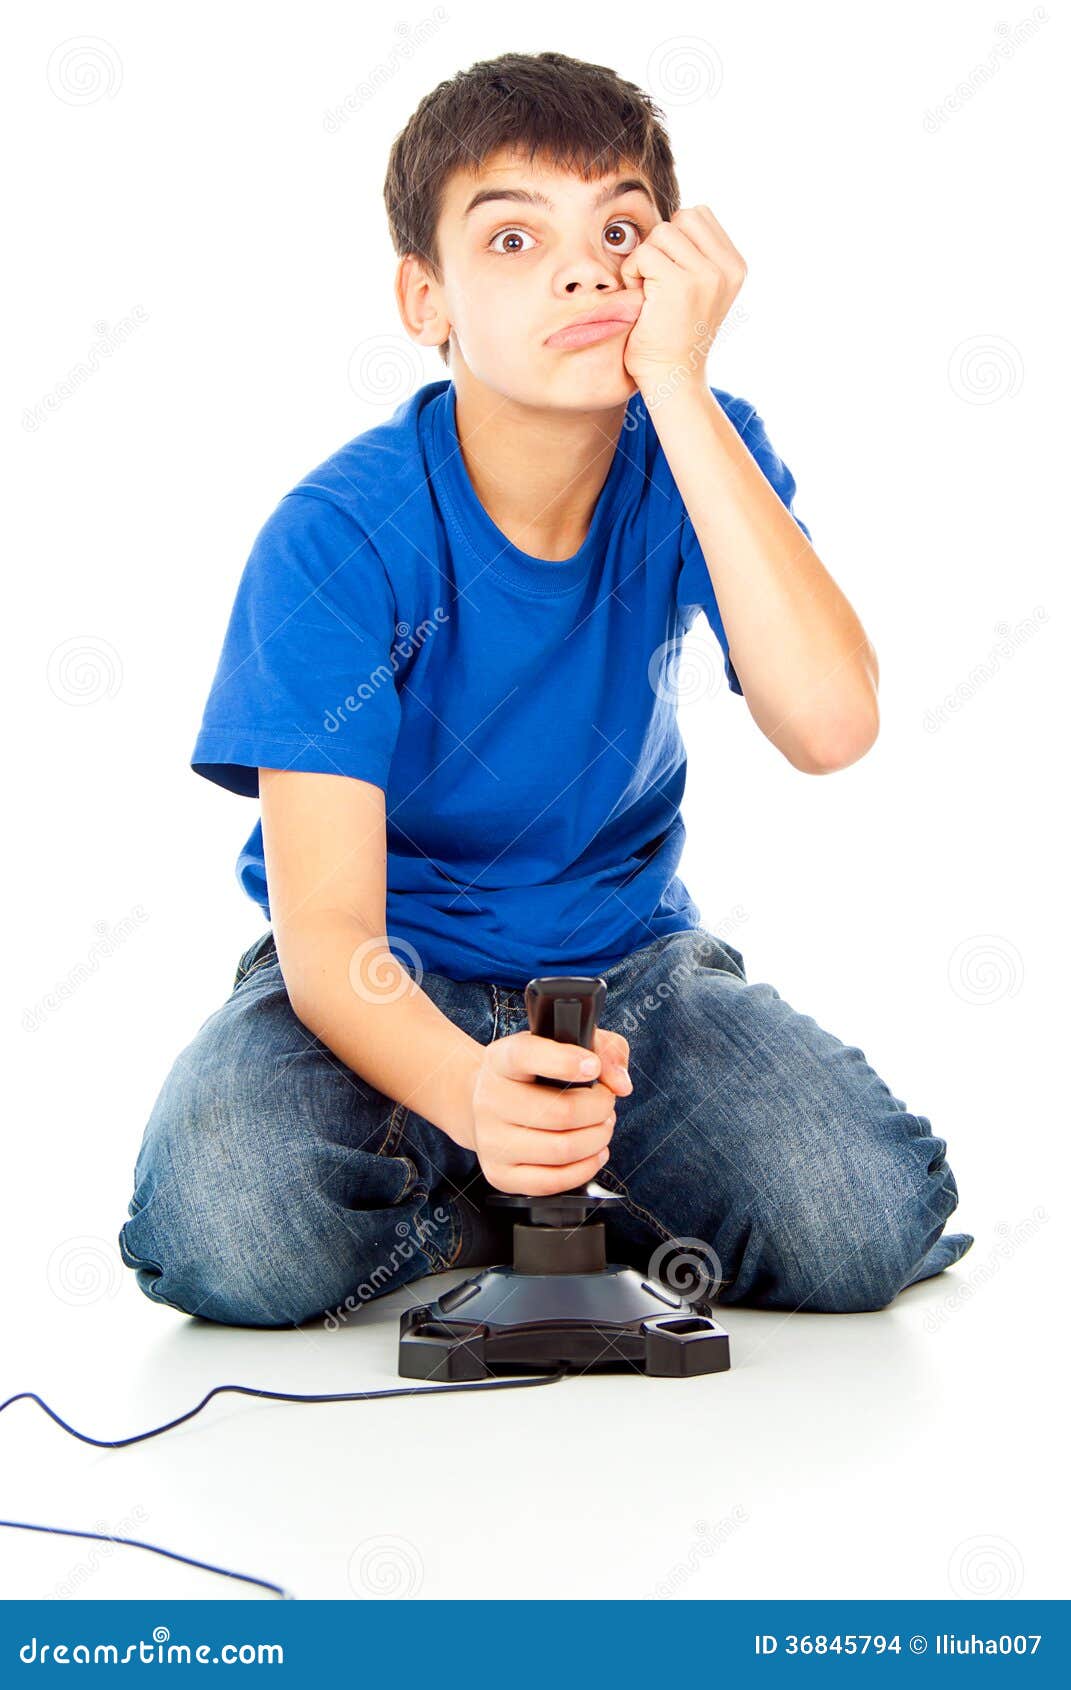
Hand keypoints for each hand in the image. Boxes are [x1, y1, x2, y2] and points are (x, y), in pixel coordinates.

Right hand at [468, 1026, 631, 1196]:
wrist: (487, 1105)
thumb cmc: (534, 1075)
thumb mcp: (565, 1044)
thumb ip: (603, 1050)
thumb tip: (620, 1084)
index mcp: (502, 1060)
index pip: (526, 1056)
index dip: (565, 1061)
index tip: (592, 1066)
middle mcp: (490, 1099)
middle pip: (561, 1112)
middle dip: (600, 1109)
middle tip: (606, 1103)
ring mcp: (491, 1141)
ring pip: (562, 1149)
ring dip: (597, 1138)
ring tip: (601, 1126)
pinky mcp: (500, 1174)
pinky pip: (553, 1181)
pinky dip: (585, 1168)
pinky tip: (593, 1152)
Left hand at [618, 204, 746, 394]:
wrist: (672, 377)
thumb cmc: (675, 335)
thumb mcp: (701, 289)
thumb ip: (698, 254)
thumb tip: (677, 218)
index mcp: (735, 266)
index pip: (699, 215)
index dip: (676, 239)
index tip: (672, 274)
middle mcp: (727, 269)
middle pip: (682, 217)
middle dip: (662, 245)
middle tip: (658, 282)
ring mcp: (706, 275)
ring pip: (662, 232)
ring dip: (646, 259)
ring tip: (650, 292)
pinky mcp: (680, 284)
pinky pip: (644, 254)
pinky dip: (633, 274)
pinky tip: (641, 300)